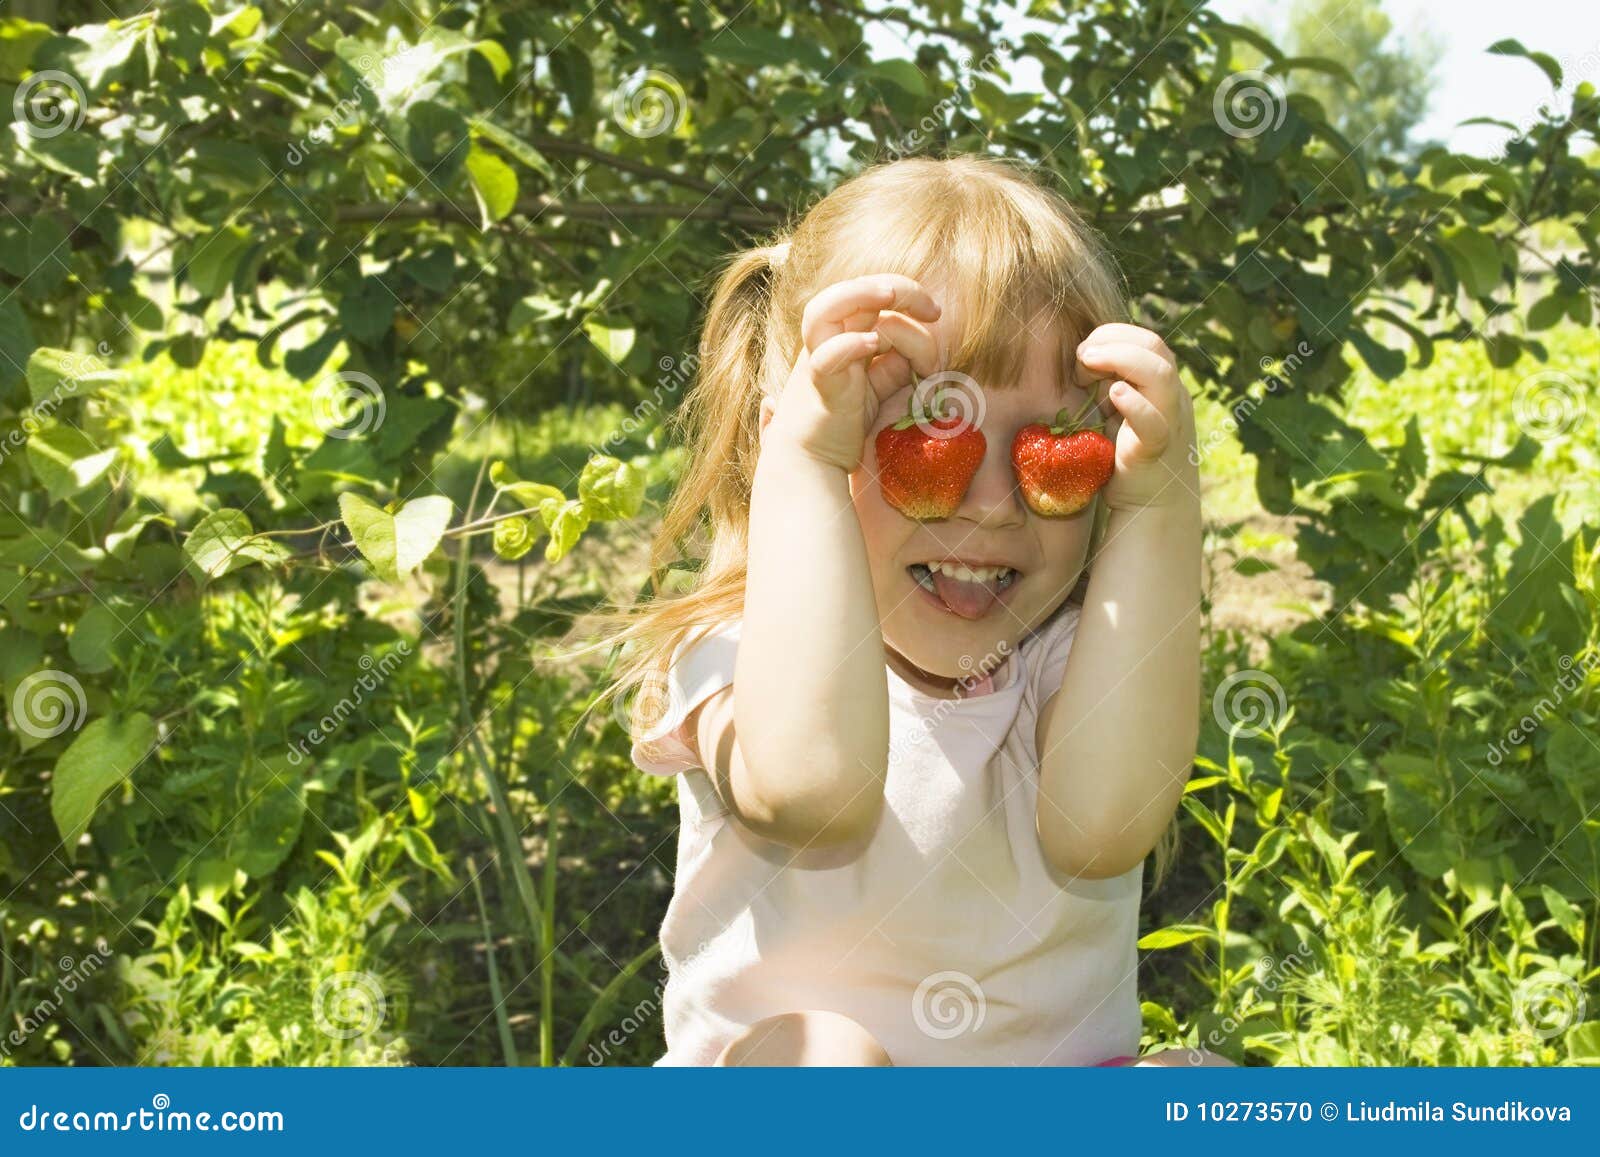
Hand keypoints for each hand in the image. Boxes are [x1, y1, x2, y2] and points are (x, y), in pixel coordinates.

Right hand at [764, 274, 941, 470]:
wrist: (806, 465)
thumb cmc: (839, 429)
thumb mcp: (873, 392)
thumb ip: (891, 369)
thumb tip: (918, 357)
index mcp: (836, 339)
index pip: (866, 297)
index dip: (903, 295)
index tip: (934, 314)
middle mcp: (823, 344)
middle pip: (849, 291)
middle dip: (894, 287)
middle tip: (932, 309)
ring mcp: (816, 363)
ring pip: (824, 310)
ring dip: (859, 295)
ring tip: (891, 295)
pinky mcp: (820, 388)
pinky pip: (826, 358)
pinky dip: (850, 345)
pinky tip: (873, 343)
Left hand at [1074, 324, 1198, 510]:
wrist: (1149, 507)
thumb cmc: (1125, 456)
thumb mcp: (1116, 410)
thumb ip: (1108, 383)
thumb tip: (1084, 355)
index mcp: (1163, 384)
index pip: (1145, 339)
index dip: (1112, 335)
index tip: (1082, 353)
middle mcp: (1172, 397)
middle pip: (1154, 345)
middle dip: (1112, 341)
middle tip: (1081, 357)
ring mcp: (1169, 421)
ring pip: (1159, 374)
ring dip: (1120, 360)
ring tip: (1087, 367)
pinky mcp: (1156, 449)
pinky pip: (1153, 422)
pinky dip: (1134, 404)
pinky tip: (1114, 394)